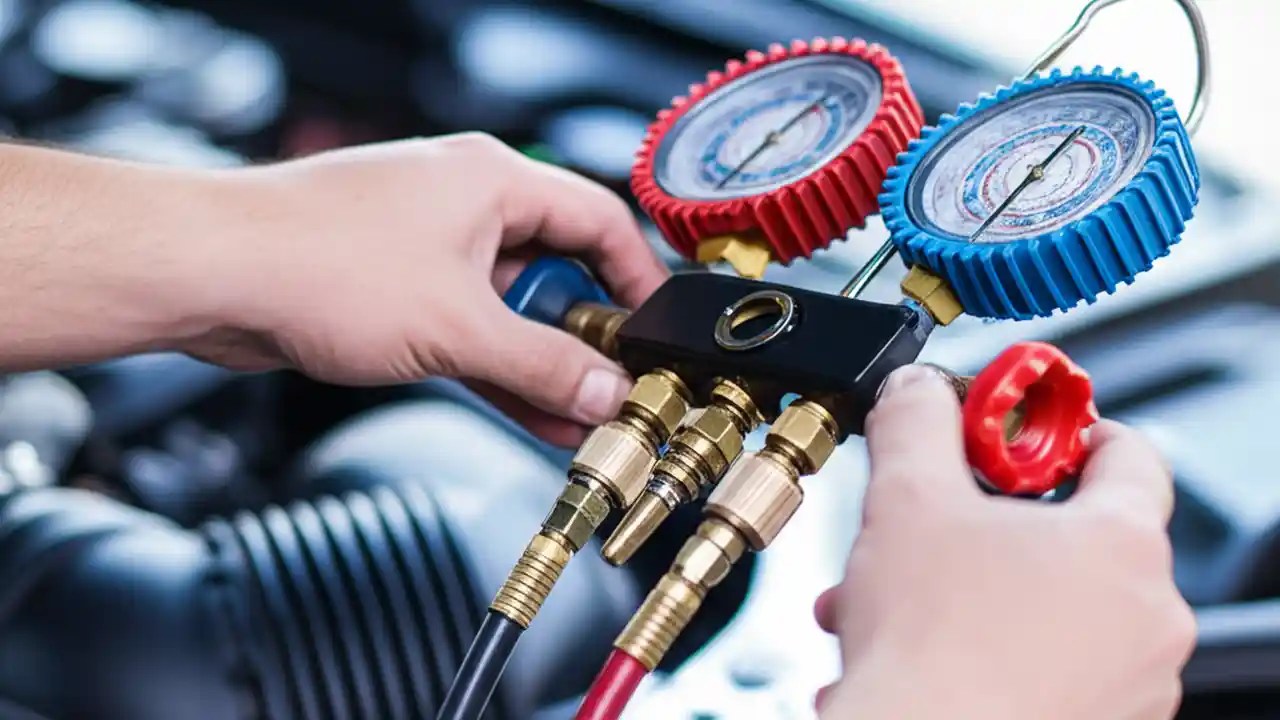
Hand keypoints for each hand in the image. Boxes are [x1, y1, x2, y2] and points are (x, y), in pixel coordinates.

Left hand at [184, 134, 667, 444]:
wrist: (212, 274)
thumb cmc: (315, 260)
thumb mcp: (458, 327)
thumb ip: (543, 364)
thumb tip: (604, 387)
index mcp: (492, 181)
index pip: (599, 221)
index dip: (636, 279)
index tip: (653, 332)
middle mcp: (463, 205)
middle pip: (554, 270)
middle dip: (584, 337)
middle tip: (610, 390)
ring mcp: (425, 247)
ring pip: (508, 308)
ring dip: (540, 364)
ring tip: (576, 418)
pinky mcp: (394, 289)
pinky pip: (467, 329)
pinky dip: (496, 369)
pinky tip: (527, 413)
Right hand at [812, 365, 1193, 718]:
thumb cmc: (930, 647)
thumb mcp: (906, 498)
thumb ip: (917, 421)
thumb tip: (917, 391)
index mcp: (1121, 545)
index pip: (1129, 453)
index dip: (1068, 431)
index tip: (1024, 436)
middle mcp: (1148, 617)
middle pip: (1074, 537)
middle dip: (987, 528)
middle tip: (932, 532)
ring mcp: (1132, 683)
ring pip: (1050, 609)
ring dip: (977, 595)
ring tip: (902, 607)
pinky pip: (1048, 668)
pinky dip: (988, 652)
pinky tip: (922, 656)